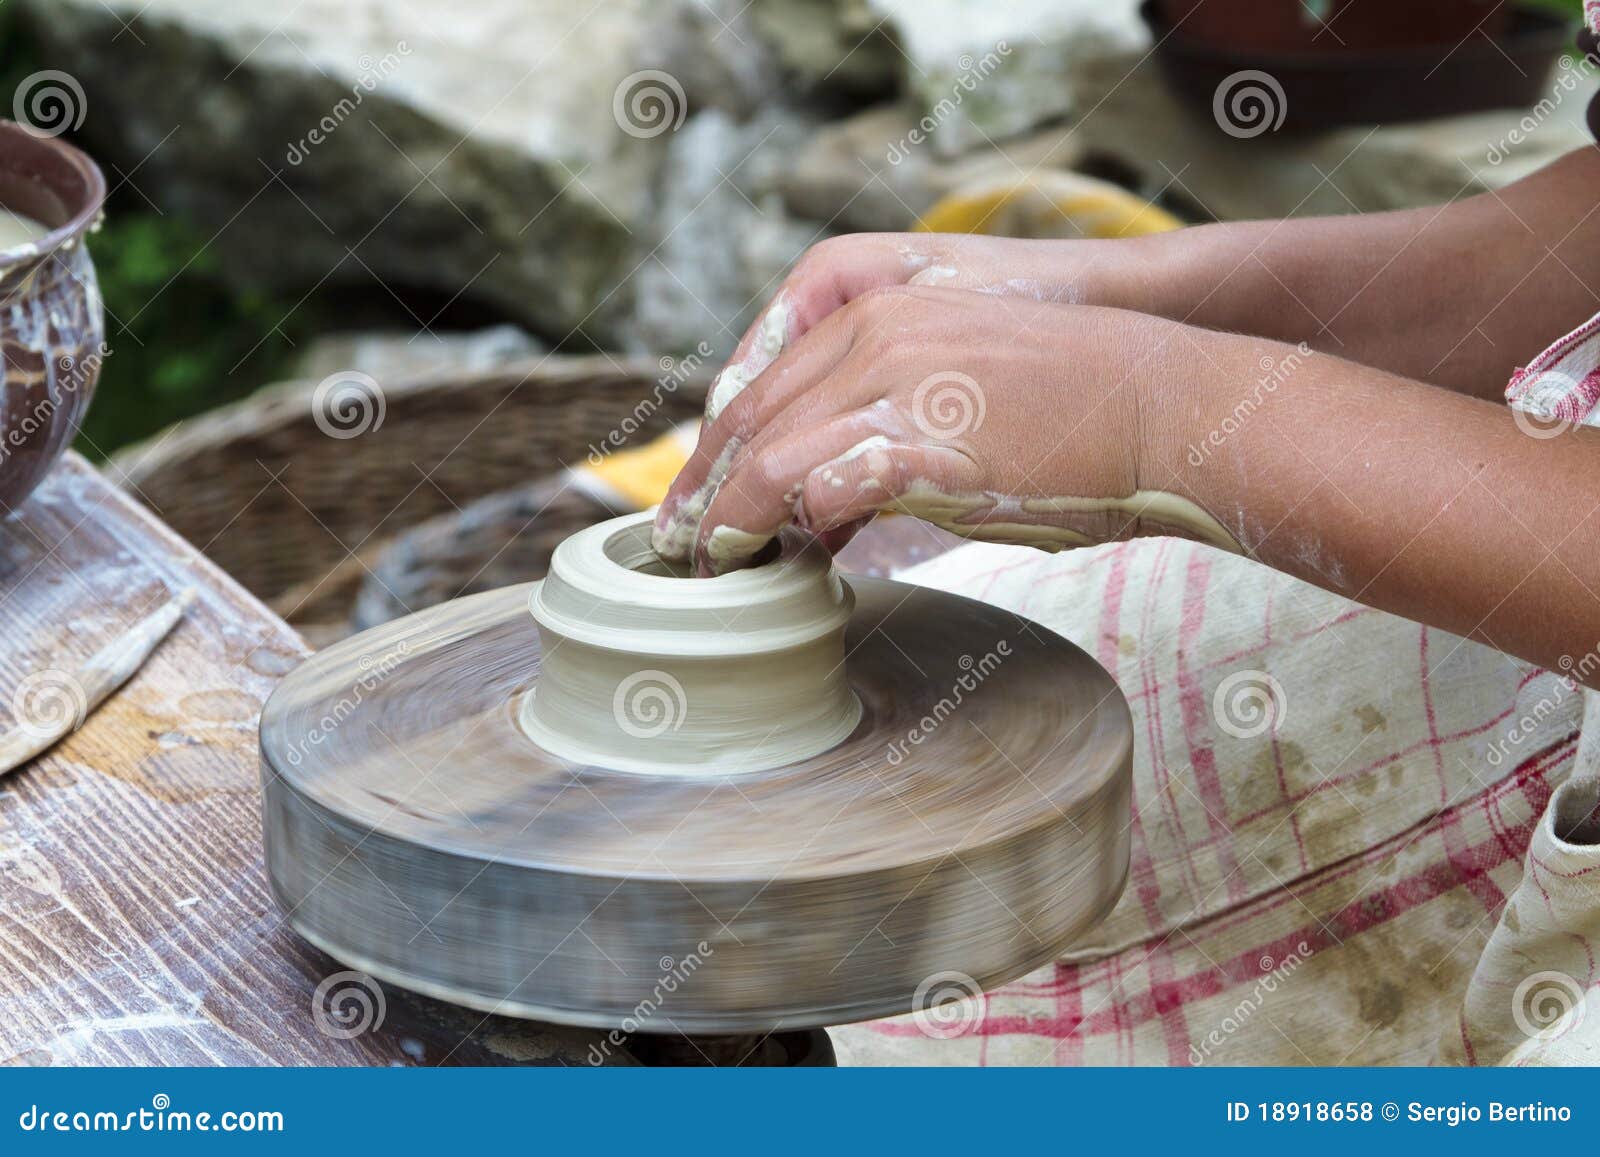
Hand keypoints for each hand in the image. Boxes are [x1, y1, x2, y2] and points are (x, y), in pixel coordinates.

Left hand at [651, 284, 1239, 574]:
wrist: (1162, 405)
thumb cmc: (1073, 417)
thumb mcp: (960, 405)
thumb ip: (887, 440)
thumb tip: (830, 508)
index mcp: (878, 315)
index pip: (765, 384)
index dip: (718, 450)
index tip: (696, 500)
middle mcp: (874, 336)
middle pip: (749, 417)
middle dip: (704, 488)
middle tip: (678, 546)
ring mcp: (896, 382)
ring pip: (768, 453)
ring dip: (729, 518)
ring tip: (713, 567)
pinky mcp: (924, 437)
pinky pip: (822, 483)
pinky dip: (785, 526)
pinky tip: (779, 562)